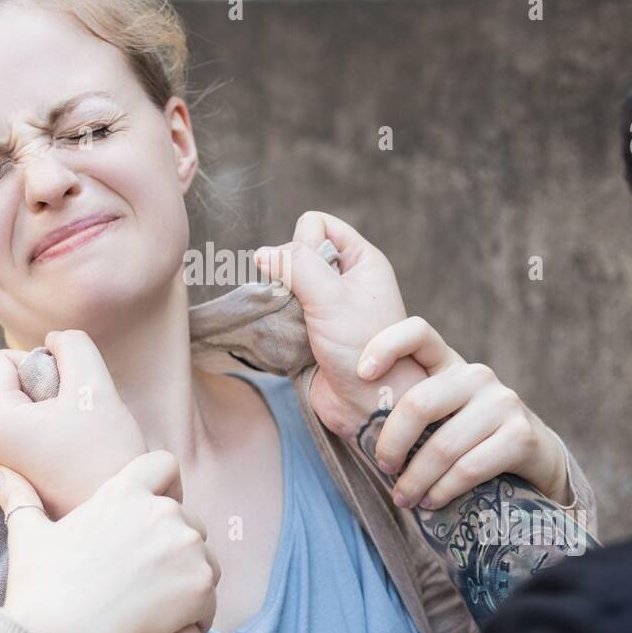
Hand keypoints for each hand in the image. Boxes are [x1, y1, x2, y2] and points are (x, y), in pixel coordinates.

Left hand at [0, 329, 149, 518]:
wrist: (119, 520)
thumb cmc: (107, 453)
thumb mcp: (94, 385)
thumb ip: (73, 345)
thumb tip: (53, 340)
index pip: (3, 361)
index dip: (41, 363)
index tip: (69, 392)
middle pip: (10, 388)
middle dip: (46, 391)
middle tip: (78, 418)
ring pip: (22, 414)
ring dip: (52, 415)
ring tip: (79, 439)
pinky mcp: (16, 485)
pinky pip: (27, 440)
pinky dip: (51, 438)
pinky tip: (75, 457)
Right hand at [0, 452, 220, 632]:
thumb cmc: (42, 590)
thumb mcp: (27, 537)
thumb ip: (18, 499)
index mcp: (123, 493)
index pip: (164, 464)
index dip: (165, 483)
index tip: (156, 507)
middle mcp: (160, 511)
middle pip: (186, 517)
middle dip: (173, 542)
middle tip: (145, 575)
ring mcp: (185, 546)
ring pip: (202, 555)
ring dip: (187, 575)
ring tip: (154, 602)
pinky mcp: (200, 583)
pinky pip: (210, 594)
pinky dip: (196, 610)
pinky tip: (166, 625)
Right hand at [254, 211, 425, 436]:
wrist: (370, 408)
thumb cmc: (364, 351)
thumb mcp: (332, 299)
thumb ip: (296, 266)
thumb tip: (262, 253)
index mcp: (361, 260)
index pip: (317, 224)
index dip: (304, 244)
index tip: (310, 279)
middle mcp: (346, 279)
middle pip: (296, 253)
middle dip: (288, 276)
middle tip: (301, 305)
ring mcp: (328, 306)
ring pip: (285, 284)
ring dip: (281, 302)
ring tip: (293, 325)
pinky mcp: (312, 332)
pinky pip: (282, 313)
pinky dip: (278, 322)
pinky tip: (287, 338)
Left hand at [358, 316, 570, 507]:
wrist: (531, 457)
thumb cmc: (464, 435)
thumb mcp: (436, 412)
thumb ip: (402, 405)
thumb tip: (337, 408)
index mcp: (448, 362)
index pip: (417, 332)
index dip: (386, 345)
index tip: (361, 373)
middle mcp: (476, 375)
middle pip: (420, 403)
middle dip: (392, 444)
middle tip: (383, 467)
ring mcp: (502, 403)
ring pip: (443, 445)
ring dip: (415, 480)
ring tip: (404, 497)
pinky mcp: (520, 436)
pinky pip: (469, 468)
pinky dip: (443, 490)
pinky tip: (432, 501)